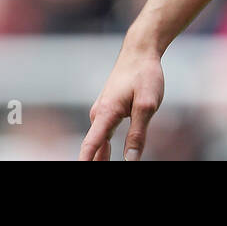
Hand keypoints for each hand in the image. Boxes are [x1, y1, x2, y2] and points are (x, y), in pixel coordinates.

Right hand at [78, 38, 164, 160]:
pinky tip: (105, 158)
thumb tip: (130, 159)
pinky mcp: (108, 109)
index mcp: (106, 114)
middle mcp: (99, 114)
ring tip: (102, 167)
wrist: (140, 52)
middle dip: (93, 162)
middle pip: (92, 147)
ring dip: (98, 157)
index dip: (85, 161)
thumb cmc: (144, 75)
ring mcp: (102, 111)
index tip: (79, 171)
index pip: (90, 145)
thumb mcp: (147, 105)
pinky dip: (102, 147)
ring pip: (97, 141)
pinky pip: (102, 133)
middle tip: (98, 173)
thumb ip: (138, 134)